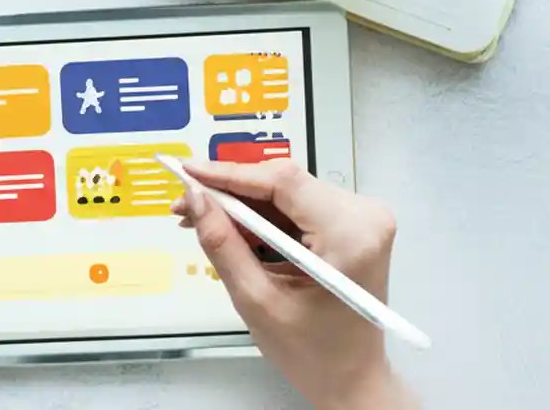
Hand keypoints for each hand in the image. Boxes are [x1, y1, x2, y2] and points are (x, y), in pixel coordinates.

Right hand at [172, 159, 416, 409]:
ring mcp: (363, 217)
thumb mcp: (256, 301)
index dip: (230, 173)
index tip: (187, 171)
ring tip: (199, 216)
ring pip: (288, 192)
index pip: (283, 182)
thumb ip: (223, 244)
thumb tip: (194, 198)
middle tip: (185, 203)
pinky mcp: (353, 223)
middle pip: (285, 183)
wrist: (353, 377)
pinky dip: (263, 215)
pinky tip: (231, 226)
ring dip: (243, 203)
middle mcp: (365, 216)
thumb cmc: (312, 352)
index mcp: (350, 236)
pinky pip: (298, 206)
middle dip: (231, 191)